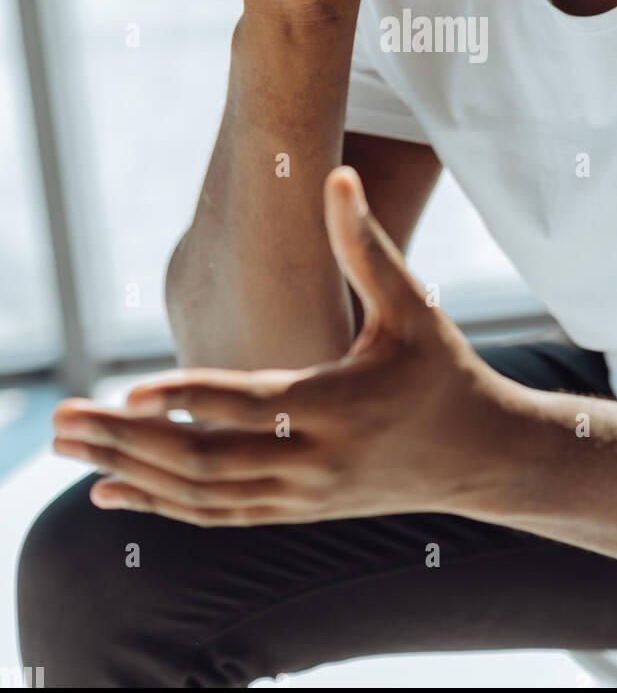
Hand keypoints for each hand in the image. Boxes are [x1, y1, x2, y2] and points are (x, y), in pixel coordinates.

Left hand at [52, 169, 526, 525]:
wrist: (480, 457)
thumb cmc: (443, 370)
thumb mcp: (414, 305)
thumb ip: (366, 244)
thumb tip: (337, 174)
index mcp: (341, 405)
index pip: (249, 407)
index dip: (186, 400)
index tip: (126, 392)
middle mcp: (316, 463)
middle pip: (207, 461)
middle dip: (127, 443)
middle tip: (61, 421)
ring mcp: (302, 497)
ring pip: (201, 496)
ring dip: (129, 472)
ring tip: (67, 450)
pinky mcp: (294, 512)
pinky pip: (215, 518)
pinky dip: (158, 507)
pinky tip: (108, 491)